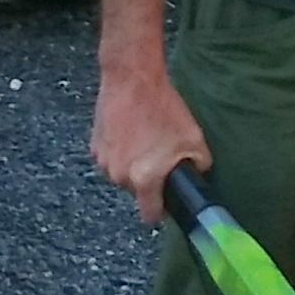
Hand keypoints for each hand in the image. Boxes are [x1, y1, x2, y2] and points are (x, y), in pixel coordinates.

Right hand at [92, 64, 213, 224]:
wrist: (133, 79)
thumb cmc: (163, 108)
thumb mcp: (195, 139)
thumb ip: (200, 166)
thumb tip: (198, 175)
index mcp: (145, 179)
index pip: (150, 216)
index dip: (161, 212)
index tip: (166, 204)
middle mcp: (120, 175)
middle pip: (136, 192)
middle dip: (148, 181)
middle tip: (160, 158)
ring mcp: (104, 161)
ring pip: (122, 175)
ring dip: (132, 166)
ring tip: (145, 141)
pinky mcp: (94, 146)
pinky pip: (110, 160)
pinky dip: (120, 152)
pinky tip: (131, 133)